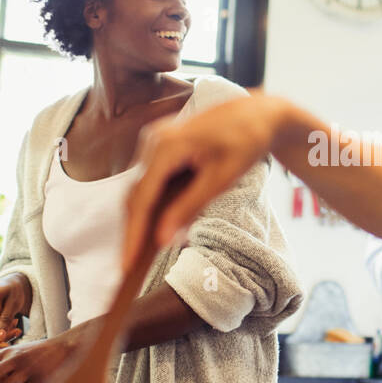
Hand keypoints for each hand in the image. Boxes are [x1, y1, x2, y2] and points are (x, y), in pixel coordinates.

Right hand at [0, 272, 30, 343]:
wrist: (14, 284)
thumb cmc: (13, 289)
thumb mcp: (13, 303)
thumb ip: (5, 319)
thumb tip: (0, 337)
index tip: (0, 344)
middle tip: (16, 332)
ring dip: (3, 335)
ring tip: (16, 327)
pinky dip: (3, 332)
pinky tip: (13, 325)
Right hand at [122, 94, 285, 271]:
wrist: (256, 114)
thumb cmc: (244, 142)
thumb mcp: (222, 179)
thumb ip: (190, 207)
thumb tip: (163, 239)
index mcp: (167, 146)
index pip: (142, 198)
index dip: (132, 234)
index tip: (126, 265)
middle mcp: (153, 140)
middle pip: (135, 195)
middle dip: (132, 232)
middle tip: (129, 268)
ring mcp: (154, 141)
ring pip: (140, 189)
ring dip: (140, 220)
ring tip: (137, 255)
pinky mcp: (159, 147)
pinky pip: (149, 181)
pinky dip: (150, 206)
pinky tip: (152, 229)